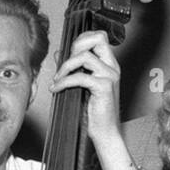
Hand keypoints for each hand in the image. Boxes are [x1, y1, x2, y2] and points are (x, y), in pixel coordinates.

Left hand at [50, 30, 121, 147]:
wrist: (105, 132)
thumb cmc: (95, 111)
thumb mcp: (84, 85)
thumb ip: (75, 69)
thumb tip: (59, 55)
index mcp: (109, 64)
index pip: (99, 37)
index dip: (82, 39)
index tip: (68, 52)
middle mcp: (112, 67)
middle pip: (98, 38)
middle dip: (75, 46)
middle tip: (65, 64)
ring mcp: (109, 76)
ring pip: (85, 56)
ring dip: (66, 66)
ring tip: (57, 79)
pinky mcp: (104, 88)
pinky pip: (80, 77)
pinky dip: (64, 82)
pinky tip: (56, 89)